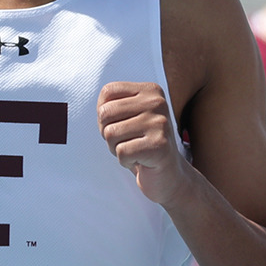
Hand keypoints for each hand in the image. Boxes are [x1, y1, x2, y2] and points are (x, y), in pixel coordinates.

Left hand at [98, 81, 189, 205]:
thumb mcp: (129, 116)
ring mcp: (160, 124)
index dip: (105, 114)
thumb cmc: (142, 143)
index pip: (108, 91)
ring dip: (116, 148)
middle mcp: (157, 103)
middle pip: (105, 113)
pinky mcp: (159, 146)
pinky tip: (140, 160)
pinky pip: (121, 152)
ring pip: (110, 134)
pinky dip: (125, 161)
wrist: (168, 174)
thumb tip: (98, 106)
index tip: (121, 125)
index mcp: (150, 90)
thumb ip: (113, 104)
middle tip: (127, 141)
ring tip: (134, 150)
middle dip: (108, 133)